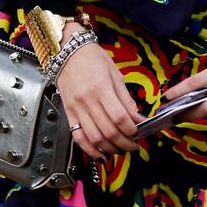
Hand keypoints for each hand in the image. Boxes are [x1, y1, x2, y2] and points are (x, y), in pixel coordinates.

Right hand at [56, 25, 145, 161]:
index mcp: (101, 88)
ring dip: (110, 148)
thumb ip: (125, 98)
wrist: (67, 52)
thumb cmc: (93, 59)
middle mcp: (87, 101)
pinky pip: (78, 137)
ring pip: (94, 137)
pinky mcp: (68, 113)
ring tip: (121, 150)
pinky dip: (90, 149)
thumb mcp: (115, 74)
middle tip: (134, 146)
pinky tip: (100, 154)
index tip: (139, 132)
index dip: (131, 129)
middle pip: (108, 130)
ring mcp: (76, 109)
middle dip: (124, 142)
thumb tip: (137, 117)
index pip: (119, 116)